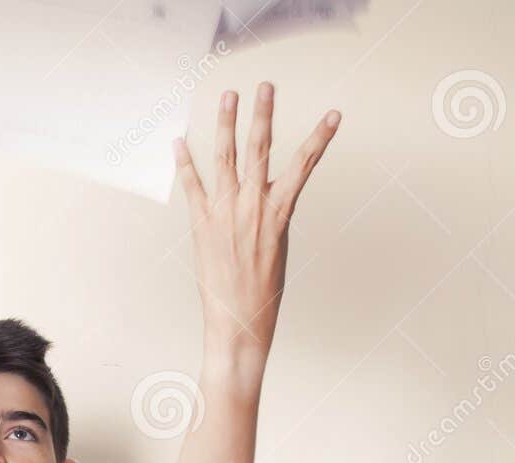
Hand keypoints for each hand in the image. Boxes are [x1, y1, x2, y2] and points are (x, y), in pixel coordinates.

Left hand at [173, 84, 338, 374]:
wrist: (238, 323)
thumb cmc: (263, 293)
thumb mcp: (278, 249)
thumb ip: (271, 218)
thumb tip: (267, 200)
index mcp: (279, 212)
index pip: (304, 165)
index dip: (320, 138)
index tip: (334, 115)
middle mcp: (252, 206)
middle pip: (260, 148)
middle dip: (263, 114)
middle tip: (265, 87)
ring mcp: (224, 211)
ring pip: (226, 156)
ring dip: (226, 123)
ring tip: (228, 97)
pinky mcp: (201, 223)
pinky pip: (192, 185)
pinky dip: (184, 162)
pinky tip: (180, 142)